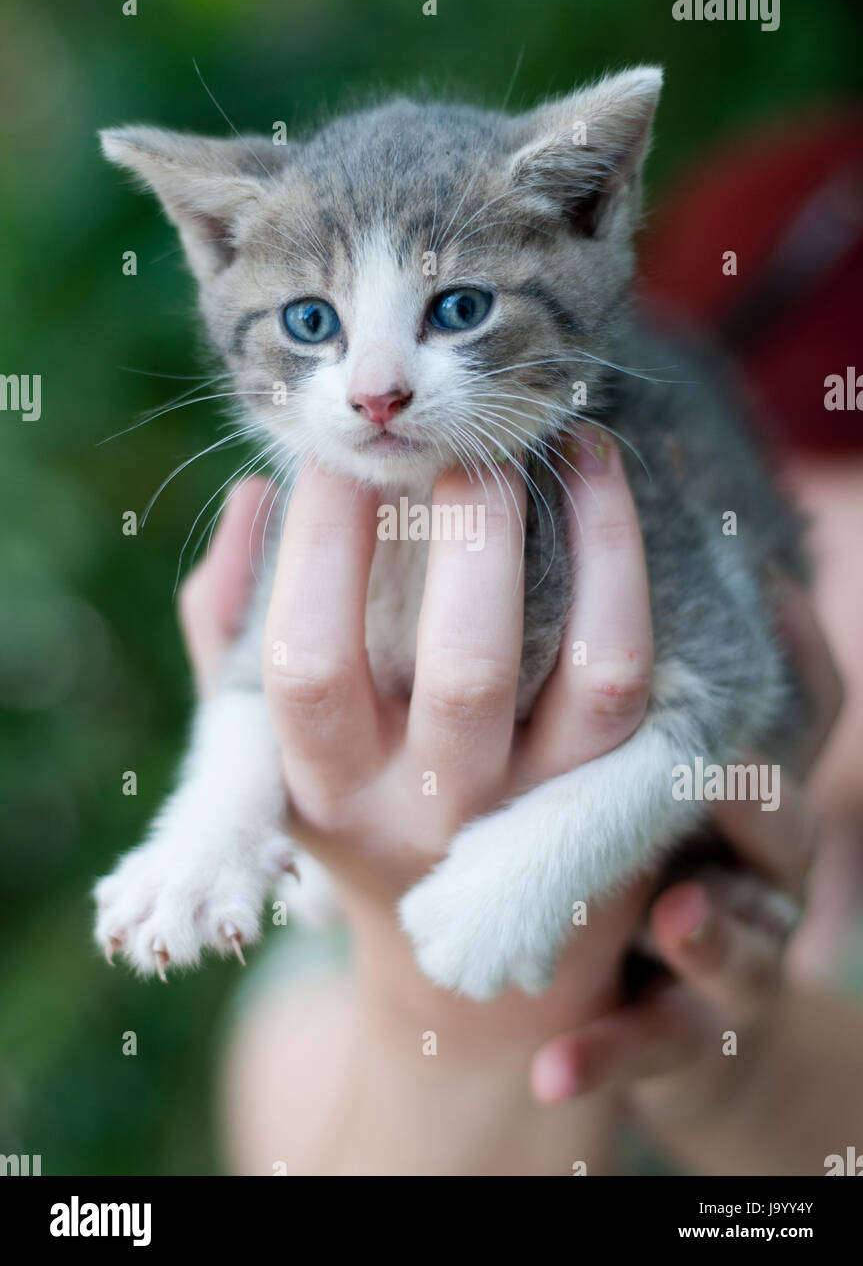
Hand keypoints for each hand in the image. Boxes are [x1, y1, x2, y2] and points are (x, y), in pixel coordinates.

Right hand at [179, 432, 657, 1032]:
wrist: (470, 979)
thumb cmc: (355, 819)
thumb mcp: (262, 751)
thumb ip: (228, 628)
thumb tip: (252, 498)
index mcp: (327, 791)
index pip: (310, 663)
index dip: (319, 547)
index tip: (331, 453)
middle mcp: (438, 813)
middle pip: (465, 670)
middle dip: (470, 536)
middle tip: (464, 443)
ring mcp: (544, 815)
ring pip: (590, 674)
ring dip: (589, 544)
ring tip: (568, 446)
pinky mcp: (619, 806)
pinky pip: (644, 686)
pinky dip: (635, 579)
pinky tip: (612, 496)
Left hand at [531, 583, 844, 1172]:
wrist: (677, 1003)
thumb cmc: (654, 846)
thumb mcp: (656, 764)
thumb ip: (633, 688)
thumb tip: (571, 559)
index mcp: (752, 785)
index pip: (803, 715)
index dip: (798, 655)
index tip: (767, 590)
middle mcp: (760, 867)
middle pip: (786, 826)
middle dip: (758, 797)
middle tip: (719, 764)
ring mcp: (732, 953)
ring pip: (744, 941)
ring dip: (711, 929)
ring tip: (675, 913)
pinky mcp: (685, 1032)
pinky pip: (653, 1046)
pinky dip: (609, 1055)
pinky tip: (554, 1072)